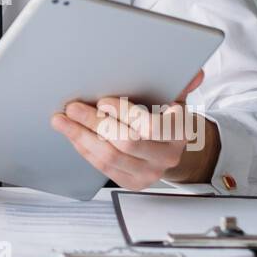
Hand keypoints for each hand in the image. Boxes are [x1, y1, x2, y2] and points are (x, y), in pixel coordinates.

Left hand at [50, 69, 210, 189]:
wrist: (169, 144)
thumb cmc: (166, 114)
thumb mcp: (175, 96)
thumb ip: (182, 83)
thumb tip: (194, 73)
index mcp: (179, 132)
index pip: (150, 126)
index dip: (124, 113)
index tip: (103, 100)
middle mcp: (167, 156)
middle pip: (124, 143)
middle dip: (94, 123)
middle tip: (72, 107)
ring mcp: (150, 173)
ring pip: (109, 158)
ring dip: (81, 137)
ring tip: (62, 120)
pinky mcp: (132, 182)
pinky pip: (103, 168)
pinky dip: (84, 149)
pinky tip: (73, 135)